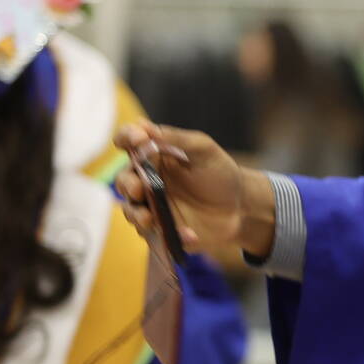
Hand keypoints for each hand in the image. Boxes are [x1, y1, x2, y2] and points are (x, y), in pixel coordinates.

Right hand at [113, 121, 276, 257]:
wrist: (240, 207)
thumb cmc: (220, 174)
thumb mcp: (204, 150)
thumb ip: (176, 139)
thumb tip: (144, 128)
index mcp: (153, 156)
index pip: (128, 141)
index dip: (126, 137)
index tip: (136, 139)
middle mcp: (146, 180)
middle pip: (123, 180)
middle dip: (127, 184)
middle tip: (139, 188)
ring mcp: (152, 206)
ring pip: (131, 211)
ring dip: (137, 215)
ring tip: (149, 219)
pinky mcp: (161, 229)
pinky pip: (155, 235)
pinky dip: (170, 235)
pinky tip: (190, 235)